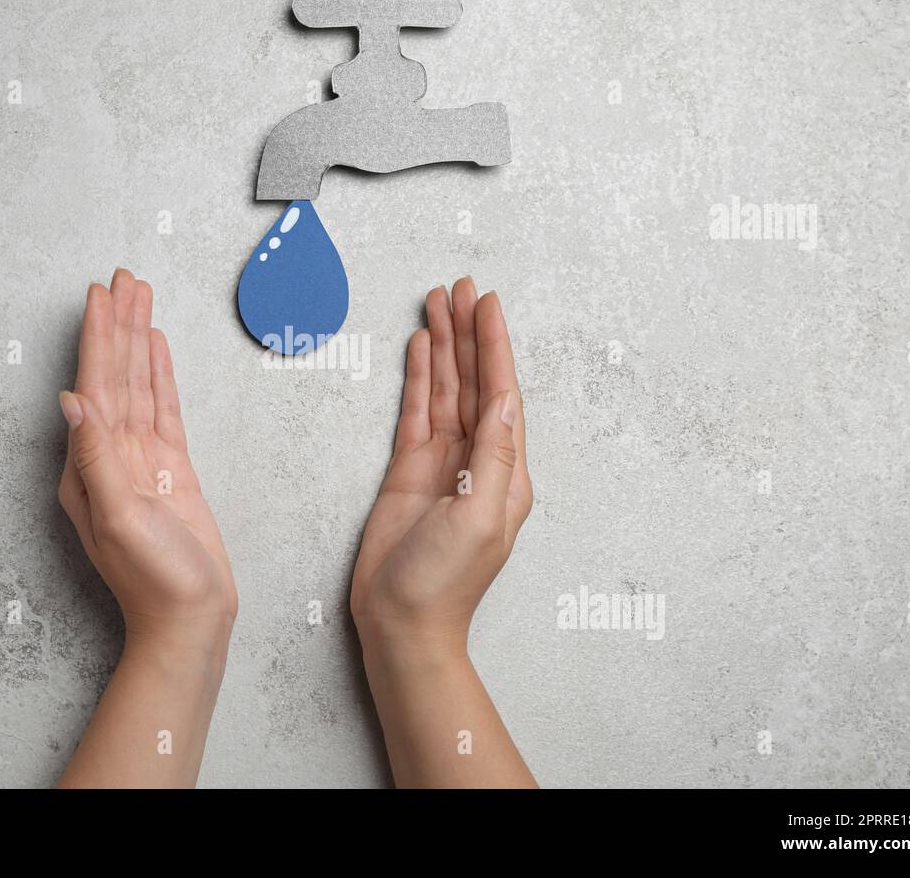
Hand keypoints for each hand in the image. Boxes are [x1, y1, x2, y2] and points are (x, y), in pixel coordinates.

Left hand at [57, 269, 236, 650]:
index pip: (92, 386)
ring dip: (138, 340)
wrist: (190, 618)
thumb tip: (71, 400)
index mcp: (87, 465)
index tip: (100, 295)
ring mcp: (141, 460)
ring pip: (139, 384)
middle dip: (118, 325)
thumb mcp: (118, 517)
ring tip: (140, 296)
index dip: (97, 337)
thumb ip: (96, 456)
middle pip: (115, 374)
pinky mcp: (172, 469)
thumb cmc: (153, 580)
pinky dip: (161, 375)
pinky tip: (158, 347)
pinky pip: (163, 409)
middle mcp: (109, 455)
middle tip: (123, 277)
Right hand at [351, 278, 532, 656]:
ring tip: (436, 302)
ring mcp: (442, 462)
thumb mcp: (481, 517)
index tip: (487, 303)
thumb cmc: (445, 582)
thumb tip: (507, 399)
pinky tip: (420, 349)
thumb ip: (495, 456)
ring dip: (443, 347)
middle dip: (468, 333)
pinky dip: (419, 379)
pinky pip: (416, 412)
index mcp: (506, 471)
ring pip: (445, 390)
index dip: (494, 345)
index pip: (503, 392)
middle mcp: (478, 459)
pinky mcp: (408, 470)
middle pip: (475, 381)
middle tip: (459, 286)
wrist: (402, 622)